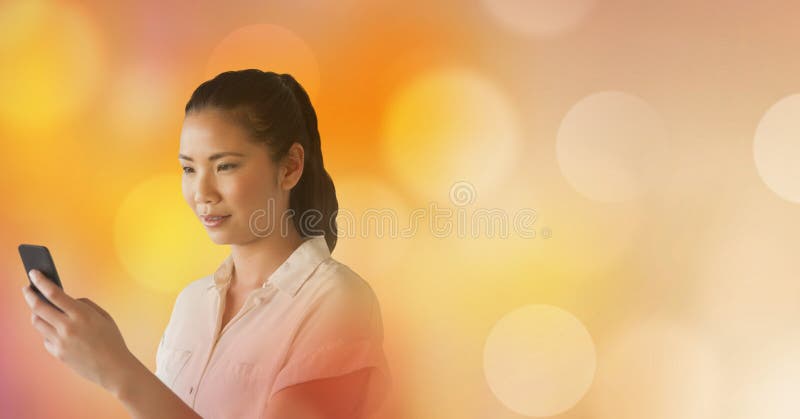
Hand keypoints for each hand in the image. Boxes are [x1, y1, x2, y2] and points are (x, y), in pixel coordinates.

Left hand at [21, 269, 135, 392]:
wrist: (114, 368)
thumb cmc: (111, 340)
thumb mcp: (103, 316)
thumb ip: (84, 305)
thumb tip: (67, 300)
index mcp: (81, 314)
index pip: (54, 293)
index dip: (41, 281)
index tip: (33, 273)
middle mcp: (67, 327)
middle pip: (38, 307)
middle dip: (30, 295)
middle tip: (27, 288)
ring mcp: (60, 341)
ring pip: (37, 322)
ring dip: (36, 312)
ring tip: (39, 308)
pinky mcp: (57, 353)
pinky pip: (45, 338)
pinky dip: (48, 331)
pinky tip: (55, 330)